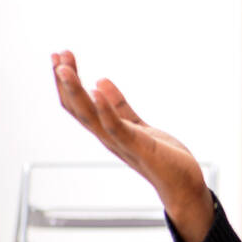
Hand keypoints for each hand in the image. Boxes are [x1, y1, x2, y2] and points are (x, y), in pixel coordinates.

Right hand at [51, 50, 213, 241]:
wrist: (184, 186)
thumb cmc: (163, 158)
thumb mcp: (139, 125)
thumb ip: (120, 106)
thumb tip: (100, 80)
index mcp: (107, 131)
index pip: (78, 104)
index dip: (66, 81)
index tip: (60, 55)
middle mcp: (108, 138)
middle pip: (76, 108)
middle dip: (64, 82)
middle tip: (57, 54)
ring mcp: (121, 143)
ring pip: (89, 116)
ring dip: (75, 91)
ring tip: (65, 68)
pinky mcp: (139, 146)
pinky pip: (117, 127)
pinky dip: (105, 108)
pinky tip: (97, 89)